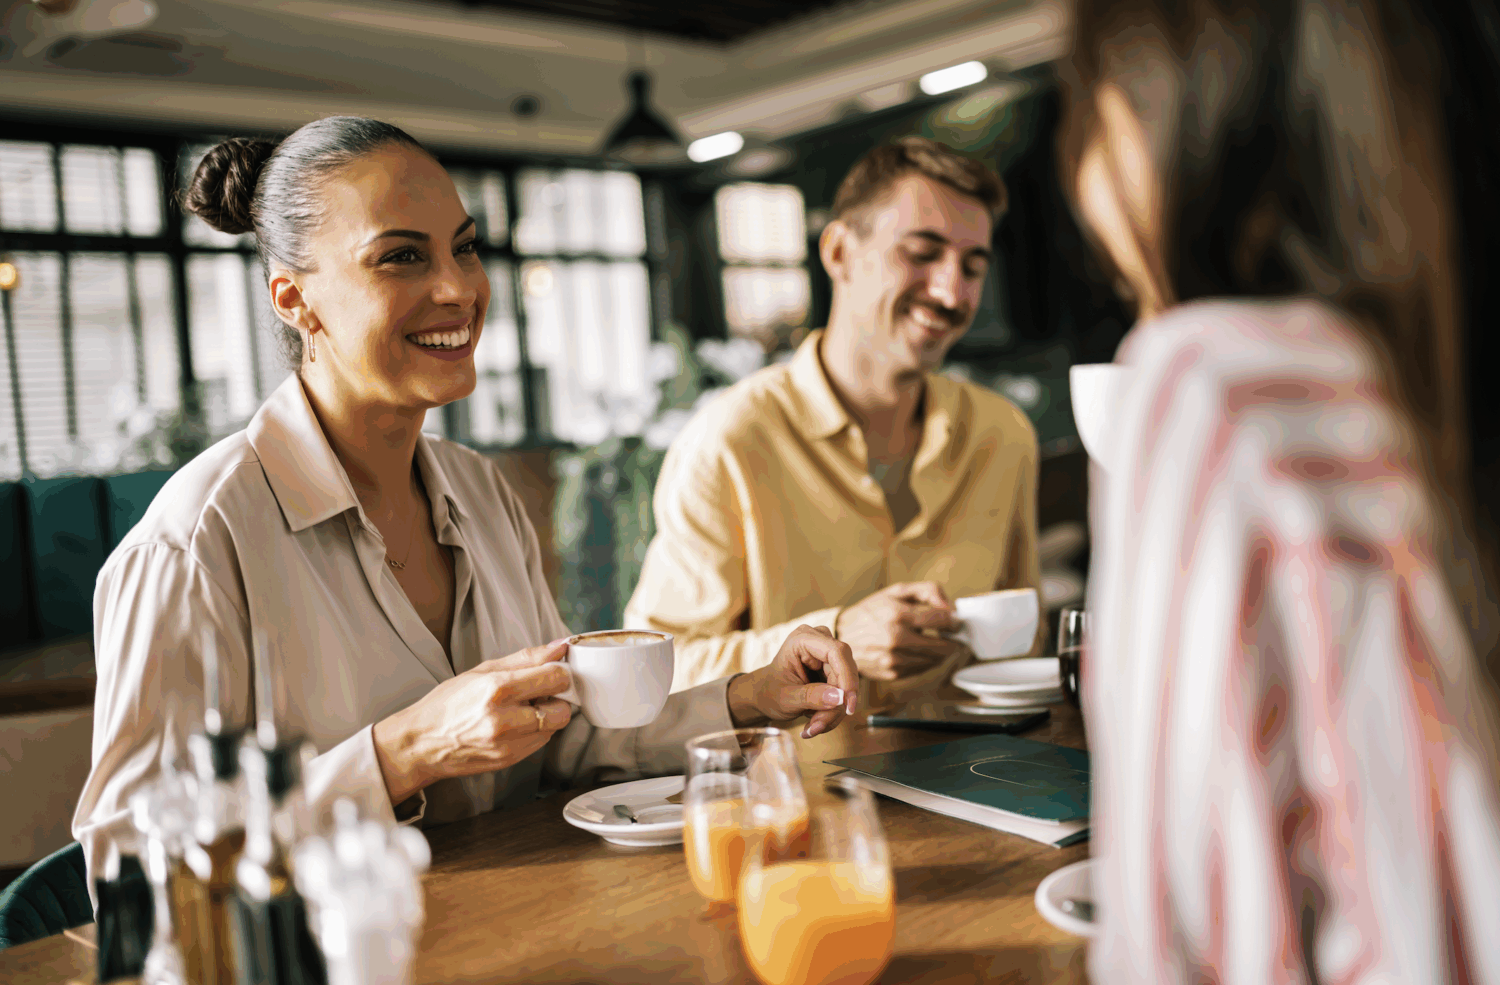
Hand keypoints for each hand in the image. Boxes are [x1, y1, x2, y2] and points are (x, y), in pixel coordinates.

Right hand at [372, 640, 573, 805]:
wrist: (422, 743)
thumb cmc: (447, 704)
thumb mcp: (482, 670)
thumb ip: (525, 659)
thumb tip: (558, 647)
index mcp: (496, 689)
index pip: (554, 677)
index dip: (559, 672)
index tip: (552, 671)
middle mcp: (504, 719)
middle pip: (562, 708)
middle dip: (557, 698)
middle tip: (541, 692)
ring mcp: (508, 744)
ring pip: (554, 727)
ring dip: (547, 715)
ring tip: (523, 708)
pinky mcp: (510, 760)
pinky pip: (541, 742)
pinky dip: (536, 731)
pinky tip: (515, 724)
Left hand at [727, 625, 859, 738]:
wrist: (765, 695)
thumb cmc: (769, 691)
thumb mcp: (785, 698)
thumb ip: (811, 696)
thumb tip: (839, 697)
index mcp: (802, 640)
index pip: (836, 652)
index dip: (847, 678)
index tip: (848, 705)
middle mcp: (820, 642)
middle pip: (844, 672)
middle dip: (835, 705)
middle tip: (817, 726)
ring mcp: (828, 655)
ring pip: (846, 686)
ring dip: (833, 712)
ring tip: (812, 726)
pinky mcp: (834, 670)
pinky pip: (843, 693)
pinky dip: (832, 711)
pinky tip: (816, 720)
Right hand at [834, 582, 963, 680]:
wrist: (842, 635)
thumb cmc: (872, 611)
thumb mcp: (896, 591)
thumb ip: (928, 591)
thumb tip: (951, 607)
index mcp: (898, 614)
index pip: (943, 620)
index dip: (954, 621)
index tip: (955, 621)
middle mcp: (896, 638)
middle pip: (945, 646)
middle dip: (953, 640)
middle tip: (953, 635)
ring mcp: (894, 659)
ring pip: (936, 660)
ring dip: (942, 652)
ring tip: (936, 641)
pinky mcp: (892, 673)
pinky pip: (922, 668)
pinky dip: (926, 660)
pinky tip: (919, 651)